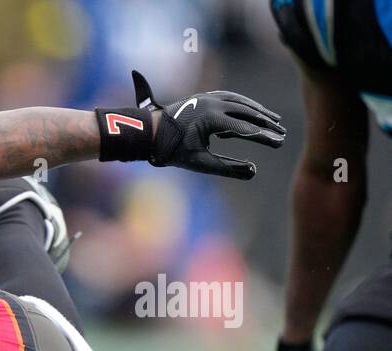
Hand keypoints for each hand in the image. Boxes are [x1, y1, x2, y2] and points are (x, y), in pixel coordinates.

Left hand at [133, 70, 284, 179]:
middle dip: (266, 124)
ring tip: (274, 120)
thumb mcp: (200, 163)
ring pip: (241, 102)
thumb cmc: (173, 151)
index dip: (264, 137)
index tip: (279, 143)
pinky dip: (245, 105)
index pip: (245, 129)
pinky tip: (253, 112)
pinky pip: (231, 98)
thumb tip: (253, 172)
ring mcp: (209, 98)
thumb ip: (227, 167)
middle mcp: (213, 104)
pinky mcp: (205, 97)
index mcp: (212, 119)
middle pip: (247, 113)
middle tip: (282, 134)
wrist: (150, 133)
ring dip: (259, 111)